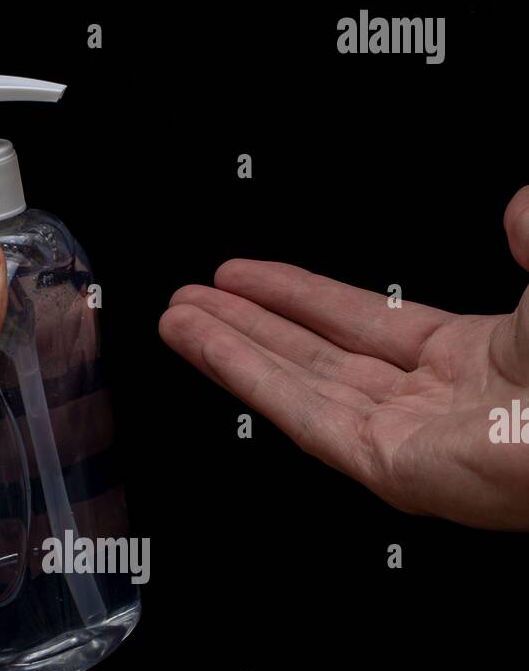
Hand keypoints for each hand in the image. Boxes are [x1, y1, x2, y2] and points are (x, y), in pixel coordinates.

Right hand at [160, 188, 528, 528]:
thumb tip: (519, 205)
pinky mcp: (391, 465)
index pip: (362, 321)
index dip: (301, 295)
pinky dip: (250, 377)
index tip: (249, 276)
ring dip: (233, 347)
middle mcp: (432, 399)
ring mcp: (408, 435)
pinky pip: (305, 415)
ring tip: (177, 316)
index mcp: (475, 357)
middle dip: (251, 324)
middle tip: (194, 298)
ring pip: (298, 384)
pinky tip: (209, 347)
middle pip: (316, 354)